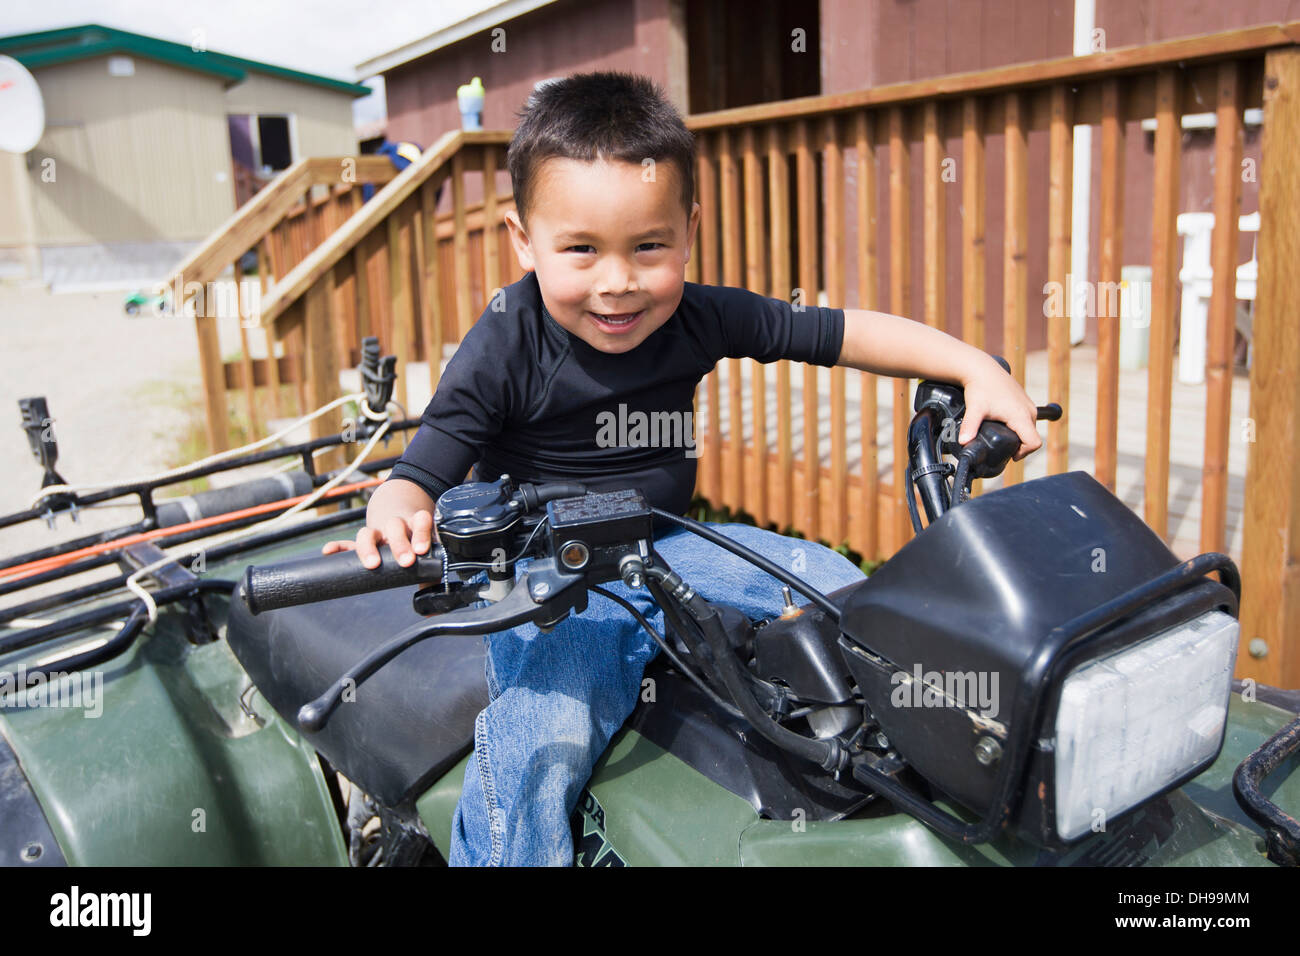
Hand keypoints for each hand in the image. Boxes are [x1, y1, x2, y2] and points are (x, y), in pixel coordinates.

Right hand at [321, 509, 435, 568]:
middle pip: (395, 526)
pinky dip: (338, 546)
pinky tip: (330, 551)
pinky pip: (347, 543)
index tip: (422, 549)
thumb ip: (430, 578)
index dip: (422, 532)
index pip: (420, 520)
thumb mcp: (425, 555)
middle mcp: (396, 526)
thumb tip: (432, 613)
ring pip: (369, 533)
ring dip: (369, 546)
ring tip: (372, 564)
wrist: (399, 518)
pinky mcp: (360, 542)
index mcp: (414, 525)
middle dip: (400, 544)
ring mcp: (377, 533)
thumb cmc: (413, 542)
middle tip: (406, 561)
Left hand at [958, 360, 1042, 461]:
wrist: (982, 368)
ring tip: (1003, 437)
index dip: (1024, 453)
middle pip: (1032, 437)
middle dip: (1020, 446)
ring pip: (1030, 427)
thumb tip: (964, 442)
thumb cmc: (980, 387)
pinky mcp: (1024, 399)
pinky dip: (1019, 425)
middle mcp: (1029, 410)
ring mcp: (1028, 404)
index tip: (1010, 455)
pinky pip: (1027, 418)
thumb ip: (970, 427)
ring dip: (1020, 435)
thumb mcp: (975, 409)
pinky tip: (1005, 426)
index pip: (1034, 443)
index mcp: (1021, 415)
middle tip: (1003, 449)